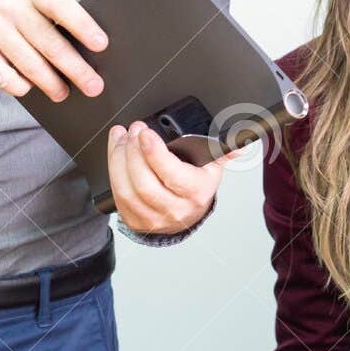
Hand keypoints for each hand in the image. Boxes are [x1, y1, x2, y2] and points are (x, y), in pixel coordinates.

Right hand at [0, 0, 107, 100]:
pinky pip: (3, 76)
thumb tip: (85, 50)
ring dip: (50, 83)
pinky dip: (19, 86)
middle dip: (75, 69)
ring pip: (28, 64)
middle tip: (93, 86)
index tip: (101, 45)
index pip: (61, 6)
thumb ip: (53, 15)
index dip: (82, 26)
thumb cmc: (8, 2)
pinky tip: (29, 88)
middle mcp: (10, 7)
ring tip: (63, 93)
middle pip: (49, 43)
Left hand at [108, 120, 240, 235]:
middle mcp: (174, 209)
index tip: (145, 133)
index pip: (172, 175)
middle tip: (133, 131)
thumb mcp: (212, 167)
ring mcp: (152, 218)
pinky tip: (116, 152)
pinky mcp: (135, 220)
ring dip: (118, 159)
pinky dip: (113, 170)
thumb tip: (236, 143)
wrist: (187, 216)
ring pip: (126, 189)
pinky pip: (117, 196)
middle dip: (132, 152)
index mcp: (195, 193)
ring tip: (122, 138)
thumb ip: (221, 150)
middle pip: (144, 182)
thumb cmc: (197, 186)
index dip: (154, 153)